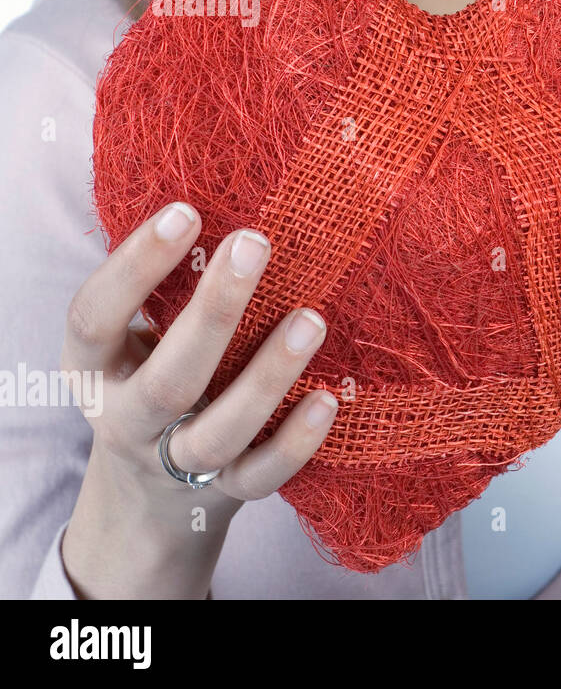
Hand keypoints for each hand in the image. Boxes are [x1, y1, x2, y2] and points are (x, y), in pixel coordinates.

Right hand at [61, 202, 338, 597]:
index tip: (187, 211)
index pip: (95, 317)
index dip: (136, 265)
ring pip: (219, 431)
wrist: (150, 498)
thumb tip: (234, 202)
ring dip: (267, 376)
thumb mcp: (136, 340)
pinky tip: (328, 401)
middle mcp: (128, 421)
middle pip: (167, 379)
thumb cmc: (156, 378)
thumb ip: (168, 293)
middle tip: (255, 244)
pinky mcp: (226, 493)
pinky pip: (261, 476)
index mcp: (93, 371)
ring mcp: (177, 464)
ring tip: (311, 319)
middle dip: (213, 312)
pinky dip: (295, 443)